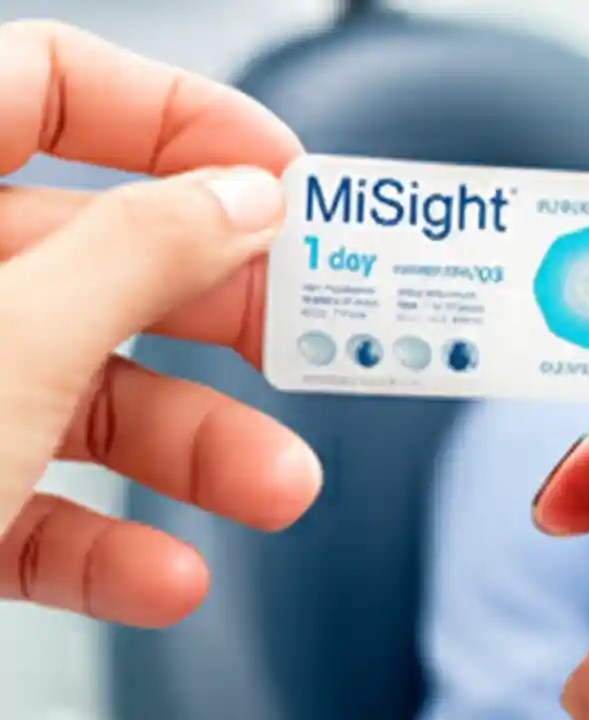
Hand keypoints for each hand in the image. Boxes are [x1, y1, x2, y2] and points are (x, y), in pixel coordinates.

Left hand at [0, 21, 316, 626]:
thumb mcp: (10, 347)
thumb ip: (139, 253)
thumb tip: (243, 196)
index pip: (47, 87)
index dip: (182, 118)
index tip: (282, 178)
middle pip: (94, 252)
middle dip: (219, 308)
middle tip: (311, 333)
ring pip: (76, 390)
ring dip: (193, 448)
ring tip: (275, 486)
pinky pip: (26, 501)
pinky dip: (106, 543)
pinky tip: (165, 573)